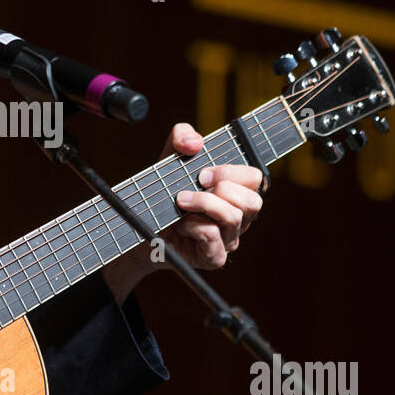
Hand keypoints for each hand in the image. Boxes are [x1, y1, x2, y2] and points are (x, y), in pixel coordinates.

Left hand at [102, 122, 263, 302]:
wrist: (140, 227)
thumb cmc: (163, 194)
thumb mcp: (169, 158)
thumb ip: (182, 136)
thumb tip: (195, 142)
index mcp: (235, 193)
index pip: (255, 178)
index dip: (231, 172)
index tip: (202, 174)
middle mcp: (238, 217)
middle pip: (253, 201)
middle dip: (221, 189)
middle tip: (192, 188)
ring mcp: (228, 239)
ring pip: (234, 218)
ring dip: (203, 204)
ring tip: (180, 203)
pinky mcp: (214, 257)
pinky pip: (213, 236)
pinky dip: (194, 226)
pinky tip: (181, 226)